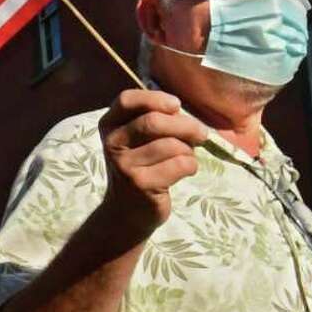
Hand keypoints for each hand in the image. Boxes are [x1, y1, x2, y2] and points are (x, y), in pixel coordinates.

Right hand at [97, 89, 206, 237]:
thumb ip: (153, 120)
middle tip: (201, 133)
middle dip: (185, 125)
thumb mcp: (137, 140)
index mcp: (109, 126)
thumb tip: (183, 111)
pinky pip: (179, 165)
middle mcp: (112, 144)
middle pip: (153, 122)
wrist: (126, 212)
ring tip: (187, 157)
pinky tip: (185, 171)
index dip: (155, 99)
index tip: (176, 106)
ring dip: (189, 150)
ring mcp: (125, 166)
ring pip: (171, 145)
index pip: (127, 100)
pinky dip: (191, 166)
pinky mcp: (141, 185)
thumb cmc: (140, 167)